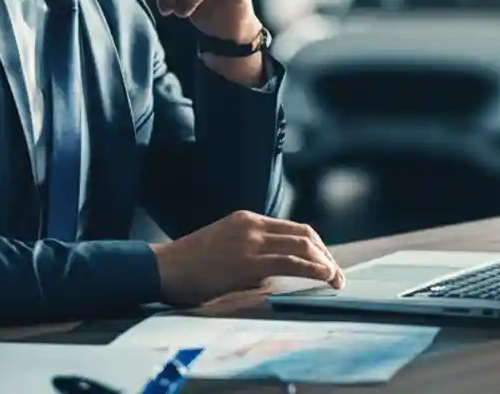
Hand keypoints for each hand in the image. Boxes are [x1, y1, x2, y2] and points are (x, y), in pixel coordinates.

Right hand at [149, 210, 345, 306]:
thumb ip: (250, 255)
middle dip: (326, 254)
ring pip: (303, 245)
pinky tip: (325, 277)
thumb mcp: (223, 248)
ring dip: (326, 263)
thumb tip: (274, 274)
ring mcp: (251, 240)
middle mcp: (252, 225)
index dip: (315, 246)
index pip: (293, 228)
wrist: (162, 269)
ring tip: (337, 280)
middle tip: (337, 274)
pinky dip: (314, 269)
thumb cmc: (188, 266)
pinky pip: (291, 262)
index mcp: (246, 219)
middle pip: (304, 234)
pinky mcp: (249, 260)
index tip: (325, 262)